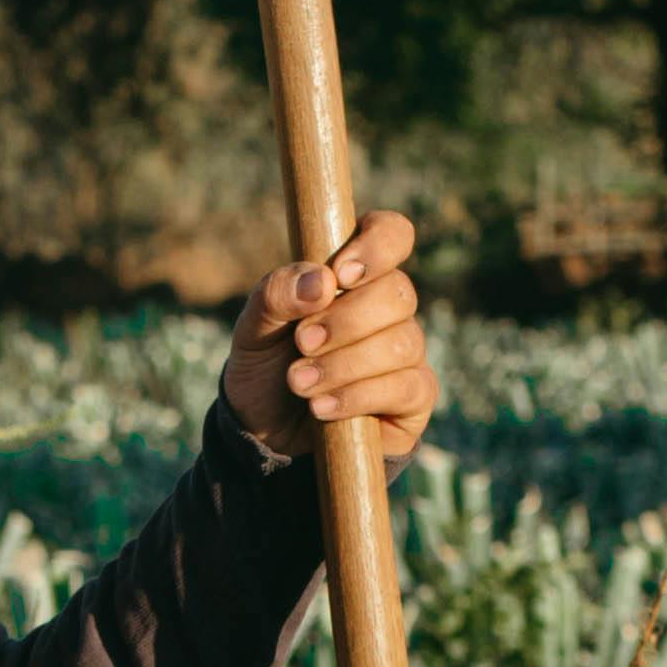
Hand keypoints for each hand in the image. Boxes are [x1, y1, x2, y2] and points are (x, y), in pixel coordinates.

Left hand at [221, 206, 430, 462]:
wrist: (265, 432)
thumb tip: (321, 281)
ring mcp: (406, 353)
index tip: (340, 273)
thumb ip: (276, 294)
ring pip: (401, 343)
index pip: (392, 234)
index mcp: (355, 274)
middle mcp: (388, 308)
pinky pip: (406, 387)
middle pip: (398, 293)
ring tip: (298, 383)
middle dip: (346, 321)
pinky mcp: (413, 398)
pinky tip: (322, 408)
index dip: (377, 246)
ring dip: (344, 364)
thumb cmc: (265, 367)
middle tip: (302, 342)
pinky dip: (358, 396)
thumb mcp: (253, 329)